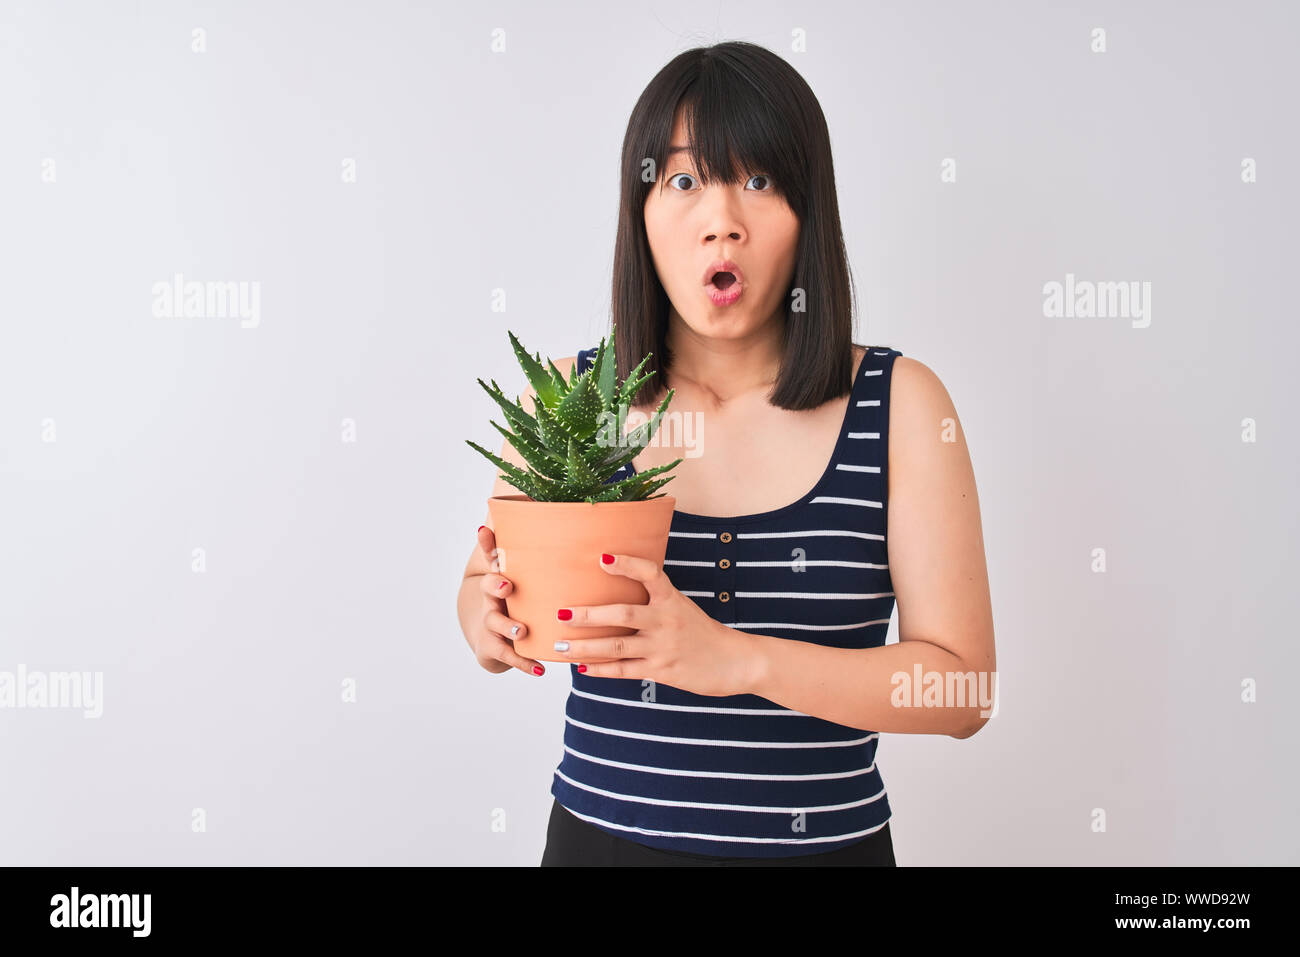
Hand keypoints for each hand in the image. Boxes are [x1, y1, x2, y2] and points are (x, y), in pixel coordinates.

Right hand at [472, 525, 545, 676]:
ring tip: (522, 629)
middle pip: (489, 588)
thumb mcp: (526, 574)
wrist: (489, 637)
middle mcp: (492, 598)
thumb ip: (544, 553)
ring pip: (496, 623)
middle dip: (496, 584)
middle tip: (508, 584)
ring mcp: (492, 624)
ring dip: (509, 625)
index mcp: (502, 577)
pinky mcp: (495, 647)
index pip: (491, 556)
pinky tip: (539, 669)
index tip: (484, 530)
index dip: (487, 543)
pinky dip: (523, 663)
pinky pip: (509, 655)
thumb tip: (566, 517)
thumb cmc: (516, 600)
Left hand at [551, 552, 755, 697]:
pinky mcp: (662, 670)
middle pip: (622, 614)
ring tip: (561, 647)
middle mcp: (666, 620)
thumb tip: (616, 593)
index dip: (626, 564)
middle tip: (561, 613)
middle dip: (589, 614)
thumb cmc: (703, 632)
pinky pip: (625, 670)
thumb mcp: (682, 607)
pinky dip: (602, 669)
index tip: (602, 558)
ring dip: (585, 648)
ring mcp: (663, 646)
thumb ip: (655, 600)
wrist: (736, 661)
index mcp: (672, 599)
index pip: (650, 573)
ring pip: (617, 646)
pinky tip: (583, 669)